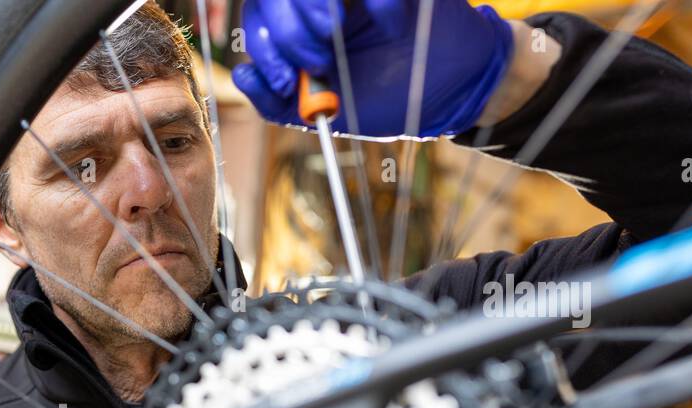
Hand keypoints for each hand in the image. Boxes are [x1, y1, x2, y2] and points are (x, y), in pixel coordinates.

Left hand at [233, 0, 514, 136]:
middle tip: (318, 59)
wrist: (449, 86)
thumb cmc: (386, 97)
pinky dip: (380, 3)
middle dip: (289, 31)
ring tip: (338, 34)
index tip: (288, 80)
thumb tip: (242, 76)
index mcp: (300, 27)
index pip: (259, 18)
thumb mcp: (325, 112)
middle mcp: (321, 2)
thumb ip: (279, 102)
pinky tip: (392, 26)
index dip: (264, 49)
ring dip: (315, 6)